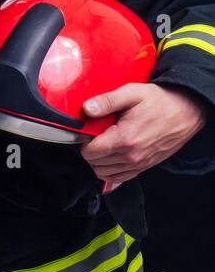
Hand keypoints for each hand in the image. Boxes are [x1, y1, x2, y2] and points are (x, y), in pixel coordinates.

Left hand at [81, 83, 208, 192]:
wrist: (187, 110)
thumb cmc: (160, 102)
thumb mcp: (132, 93)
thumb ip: (107, 101)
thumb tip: (87, 109)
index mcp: (125, 139)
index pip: (89, 152)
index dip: (84, 141)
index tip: (89, 131)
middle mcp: (132, 156)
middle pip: (95, 163)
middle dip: (90, 150)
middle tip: (96, 136)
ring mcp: (140, 164)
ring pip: (105, 173)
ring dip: (99, 161)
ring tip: (103, 145)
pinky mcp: (145, 166)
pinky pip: (119, 178)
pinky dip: (111, 171)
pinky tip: (111, 156)